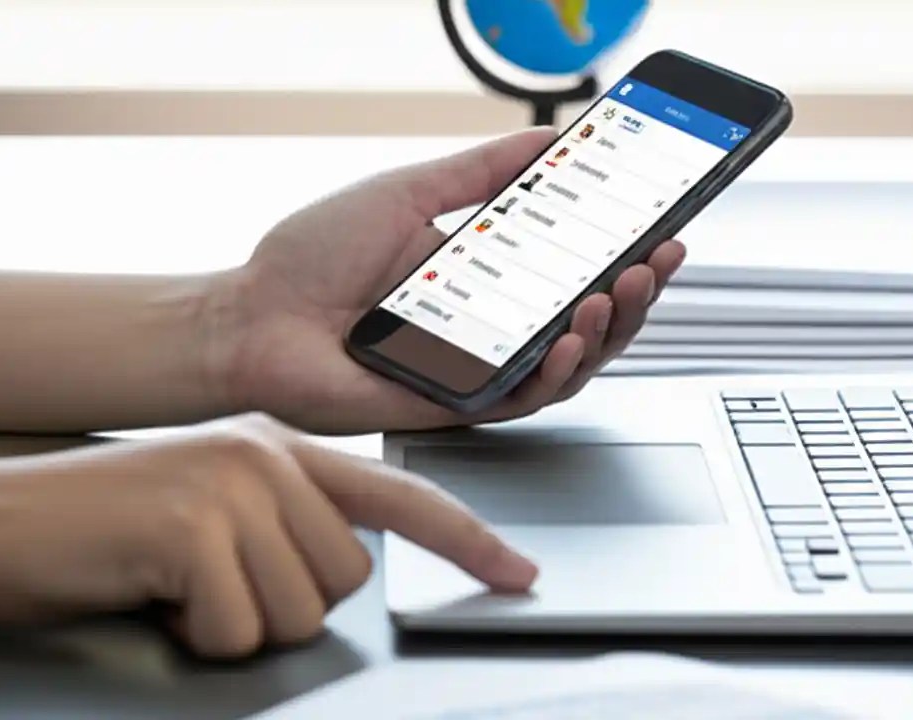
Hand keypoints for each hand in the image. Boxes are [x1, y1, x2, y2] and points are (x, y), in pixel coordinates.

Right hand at [0, 414, 535, 657]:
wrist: (5, 521)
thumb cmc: (111, 531)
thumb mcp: (217, 507)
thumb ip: (288, 522)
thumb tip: (339, 571)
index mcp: (284, 449)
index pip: (402, 497)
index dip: (468, 540)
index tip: (516, 573)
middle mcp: (269, 456)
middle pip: (346, 579)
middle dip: (280, 603)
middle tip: (209, 580)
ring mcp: (234, 484)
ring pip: (299, 611)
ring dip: (235, 622)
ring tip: (179, 584)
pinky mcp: (194, 525)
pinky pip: (239, 625)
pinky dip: (195, 632)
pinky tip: (156, 594)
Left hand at [212, 129, 685, 433]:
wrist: (250, 318)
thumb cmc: (311, 258)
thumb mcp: (409, 192)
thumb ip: (480, 171)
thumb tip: (546, 141)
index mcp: (486, 275)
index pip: (574, 268)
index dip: (625, 252)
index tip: (661, 225)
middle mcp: (492, 325)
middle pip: (590, 321)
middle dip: (635, 292)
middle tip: (656, 259)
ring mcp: (479, 367)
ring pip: (571, 365)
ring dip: (608, 330)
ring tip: (618, 291)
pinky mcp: (458, 404)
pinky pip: (525, 398)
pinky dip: (556, 371)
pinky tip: (570, 340)